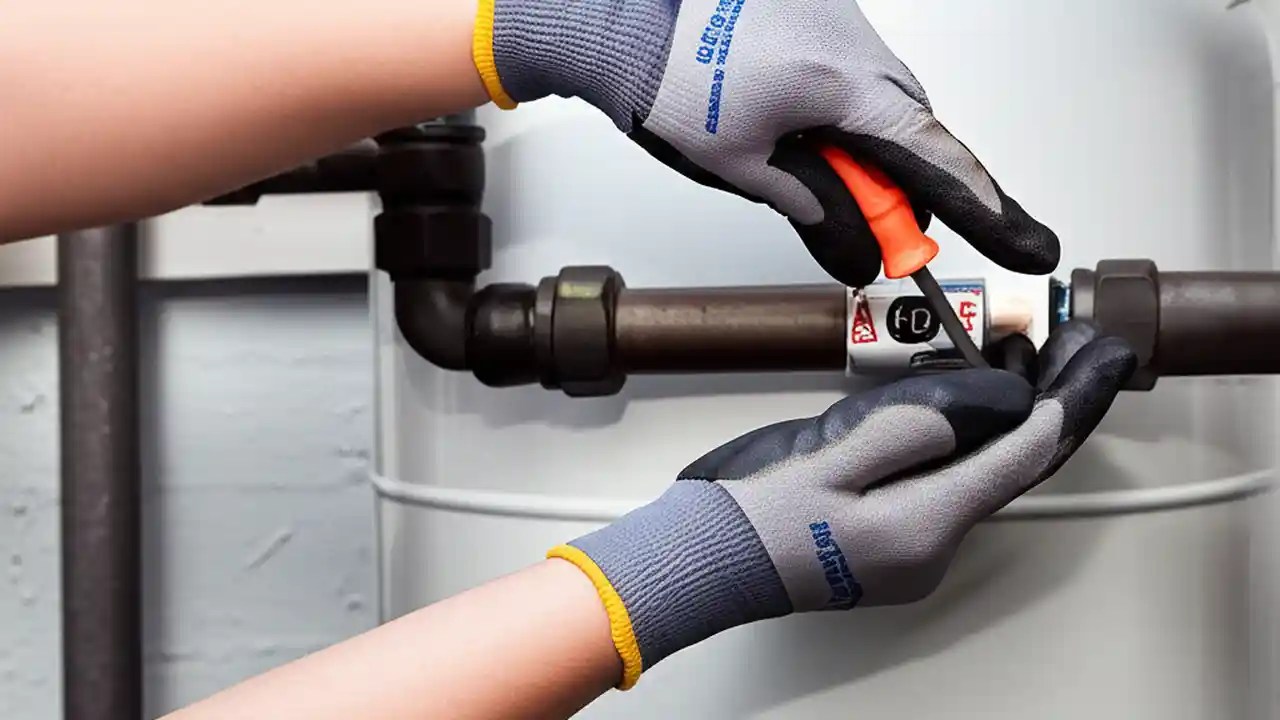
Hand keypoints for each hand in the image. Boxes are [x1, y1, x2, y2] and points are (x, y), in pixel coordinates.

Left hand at [472, 0, 1058, 285]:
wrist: (631, 20)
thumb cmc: (674, 82)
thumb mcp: (746, 166)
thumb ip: (816, 208)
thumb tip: (861, 250)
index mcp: (845, 88)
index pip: (935, 163)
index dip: (987, 212)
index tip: (1027, 243)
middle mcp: (861, 52)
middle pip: (916, 140)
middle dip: (906, 195)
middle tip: (884, 240)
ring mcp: (847, 33)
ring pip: (890, 114)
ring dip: (871, 158)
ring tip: (813, 174)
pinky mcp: (830, 27)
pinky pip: (865, 85)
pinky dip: (852, 124)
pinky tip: (807, 136)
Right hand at [547, 321, 1134, 688]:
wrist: (708, 559)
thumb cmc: (754, 512)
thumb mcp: (835, 453)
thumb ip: (920, 424)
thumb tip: (994, 399)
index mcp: (923, 525)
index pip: (1020, 457)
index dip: (1064, 401)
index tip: (1091, 356)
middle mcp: (931, 547)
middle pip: (1015, 466)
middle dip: (1056, 405)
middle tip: (1088, 352)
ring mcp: (915, 549)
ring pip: (987, 474)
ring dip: (1017, 419)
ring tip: (1042, 360)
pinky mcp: (895, 541)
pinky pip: (955, 484)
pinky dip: (978, 441)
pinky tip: (979, 403)